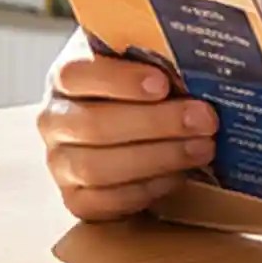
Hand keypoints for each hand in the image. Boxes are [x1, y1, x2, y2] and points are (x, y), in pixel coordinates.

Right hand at [37, 29, 218, 220]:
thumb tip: (206, 64)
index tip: (163, 83)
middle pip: (93, 125)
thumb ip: (163, 60)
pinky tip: (181, 174)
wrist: (138, 125)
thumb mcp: (150, 63)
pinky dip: (148, 189)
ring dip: (159, 158)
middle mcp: (55, 120)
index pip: (78, 74)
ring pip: (97, 167)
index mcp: (67, 77)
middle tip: (205, 120)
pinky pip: (106, 202)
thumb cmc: (147, 87)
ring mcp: (60, 162)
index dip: (119, 80)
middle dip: (156, 123)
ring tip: (203, 147)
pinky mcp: (76, 198)